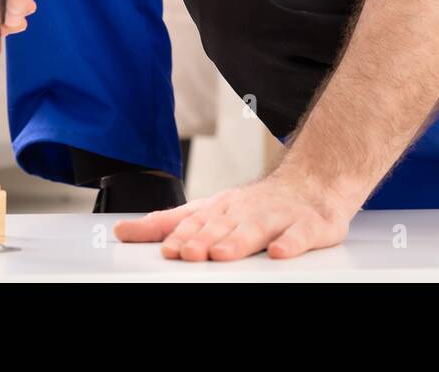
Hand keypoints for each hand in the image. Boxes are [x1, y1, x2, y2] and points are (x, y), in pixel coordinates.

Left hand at [112, 172, 360, 261]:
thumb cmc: (258, 205)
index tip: (166, 248)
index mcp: (222, 207)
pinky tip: (278, 252)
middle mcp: (247, 210)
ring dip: (238, 240)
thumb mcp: (211, 209)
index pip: (197, 220)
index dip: (182, 235)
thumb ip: (168, 222)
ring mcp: (279, 217)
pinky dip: (290, 243)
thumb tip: (124, 231)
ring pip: (256, 228)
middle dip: (204, 239)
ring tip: (222, 254)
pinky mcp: (310, 226)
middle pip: (223, 225)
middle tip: (187, 254)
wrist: (314, 183)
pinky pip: (300, 235)